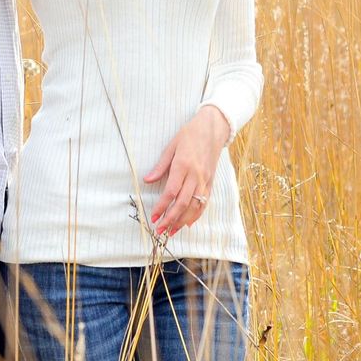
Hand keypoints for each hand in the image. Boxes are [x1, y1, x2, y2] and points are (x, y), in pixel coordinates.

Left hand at [144, 105, 231, 236]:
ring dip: (183, 221)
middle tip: (160, 230)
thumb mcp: (171, 146)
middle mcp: (195, 175)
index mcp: (183, 165)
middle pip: (183, 203)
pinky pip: (204, 202)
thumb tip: (147, 180)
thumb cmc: (190, 134)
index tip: (153, 217)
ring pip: (195, 206)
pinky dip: (197, 215)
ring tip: (172, 231)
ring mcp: (205, 180)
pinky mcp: (211, 182)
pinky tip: (188, 223)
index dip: (161, 207)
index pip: (171, 192)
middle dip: (171, 219)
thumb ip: (160, 166)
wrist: (213, 129)